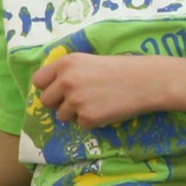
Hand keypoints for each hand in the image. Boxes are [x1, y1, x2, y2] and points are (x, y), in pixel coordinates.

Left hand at [32, 52, 166, 127]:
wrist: (147, 81)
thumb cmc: (120, 69)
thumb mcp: (89, 61)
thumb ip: (67, 72)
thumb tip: (51, 89)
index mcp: (65, 64)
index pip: (38, 81)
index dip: (48, 87)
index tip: (57, 91)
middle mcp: (66, 81)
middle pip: (46, 101)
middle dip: (59, 103)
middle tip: (78, 100)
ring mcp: (75, 101)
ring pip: (62, 116)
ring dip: (75, 113)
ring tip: (97, 102)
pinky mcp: (87, 118)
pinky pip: (80, 124)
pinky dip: (91, 121)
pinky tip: (106, 109)